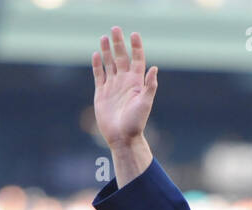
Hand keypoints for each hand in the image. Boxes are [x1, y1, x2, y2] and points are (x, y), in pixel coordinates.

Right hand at [92, 27, 157, 148]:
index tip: (134, 34)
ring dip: (107, 51)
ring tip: (104, 37)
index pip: (137, 59)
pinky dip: (97, 65)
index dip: (136, 47)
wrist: (122, 138)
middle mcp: (125, 82)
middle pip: (121, 57)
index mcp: (136, 82)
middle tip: (115, 29)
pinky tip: (96, 55)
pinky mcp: (102, 93)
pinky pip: (99, 75)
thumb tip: (155, 68)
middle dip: (119, 43)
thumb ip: (150, 86)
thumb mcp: (145, 104)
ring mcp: (113, 86)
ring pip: (109, 64)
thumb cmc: (135, 123)